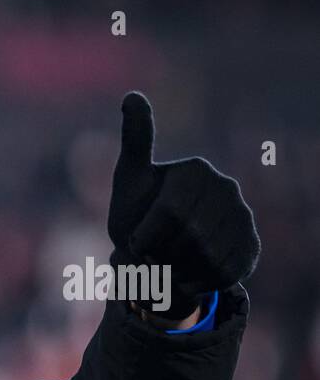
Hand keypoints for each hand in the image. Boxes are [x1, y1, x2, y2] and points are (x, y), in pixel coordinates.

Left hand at [108, 91, 259, 320]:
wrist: (153, 258)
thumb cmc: (136, 217)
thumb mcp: (128, 181)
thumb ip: (134, 142)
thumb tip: (132, 96)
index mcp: (196, 171)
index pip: (170, 213)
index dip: (145, 236)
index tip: (135, 241)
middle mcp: (227, 189)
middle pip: (190, 237)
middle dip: (161, 255)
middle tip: (151, 254)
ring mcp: (243, 218)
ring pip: (208, 258)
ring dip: (176, 272)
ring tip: (167, 262)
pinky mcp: (251, 247)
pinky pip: (222, 274)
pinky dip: (195, 283)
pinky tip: (185, 276)